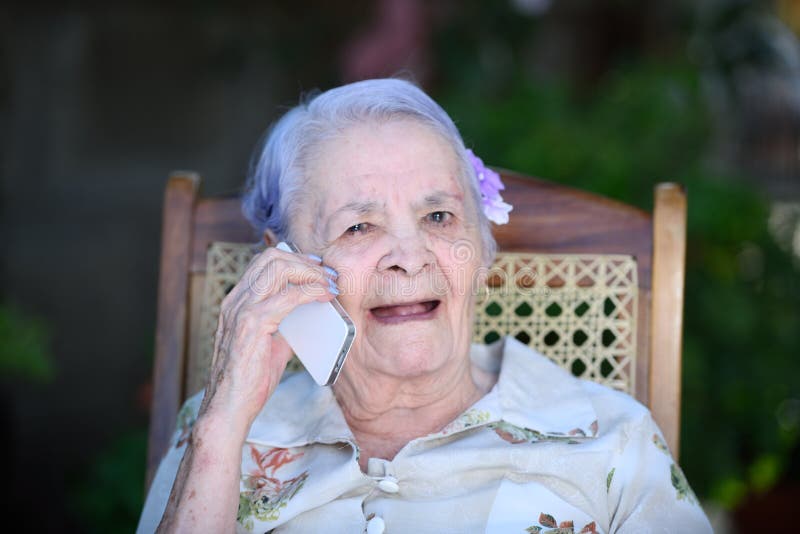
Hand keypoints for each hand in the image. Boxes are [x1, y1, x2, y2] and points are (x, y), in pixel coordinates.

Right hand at [198, 246, 337, 437]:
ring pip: (278, 268)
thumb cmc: (249, 380)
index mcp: (236, 302)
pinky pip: (287, 296)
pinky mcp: (252, 324)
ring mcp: (241, 310)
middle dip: (305, 261)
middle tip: (328, 275)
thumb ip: (286, 326)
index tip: (317, 269)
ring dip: (311, 273)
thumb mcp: (271, 345)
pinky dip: (311, 291)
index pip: (264, 262)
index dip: (294, 258)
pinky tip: (325, 296)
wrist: (230, 407)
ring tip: (330, 284)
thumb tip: (313, 315)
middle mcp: (235, 301)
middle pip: (271, 258)